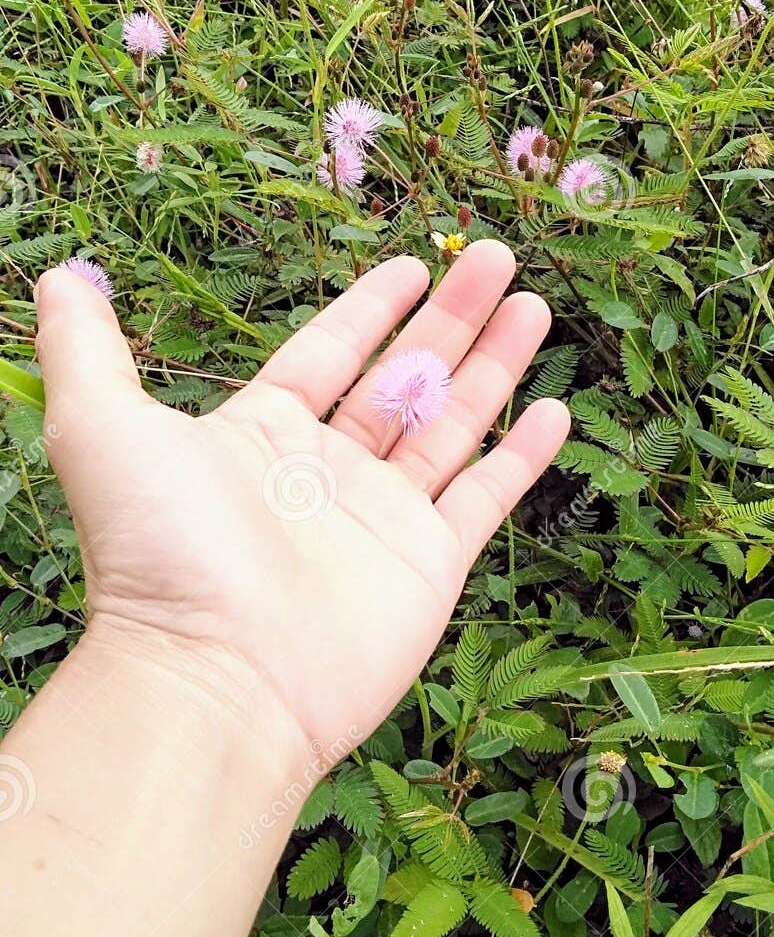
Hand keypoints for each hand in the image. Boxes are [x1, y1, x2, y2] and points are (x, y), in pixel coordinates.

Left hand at [36, 243, 568, 768]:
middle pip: (403, 377)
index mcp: (262, 437)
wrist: (214, 679)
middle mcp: (326, 474)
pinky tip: (552, 408)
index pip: (329, 353)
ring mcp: (381, 522)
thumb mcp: (101, 429)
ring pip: (452, 426)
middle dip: (452, 317)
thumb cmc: (157, 551)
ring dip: (495, 367)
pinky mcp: (427, 568)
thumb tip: (57, 278)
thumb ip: (86, 349)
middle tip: (499, 256)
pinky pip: (483, 500)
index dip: (372, 307)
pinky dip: (520, 457)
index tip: (415, 262)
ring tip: (534, 305)